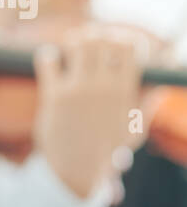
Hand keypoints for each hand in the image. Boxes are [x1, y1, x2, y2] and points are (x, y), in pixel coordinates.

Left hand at [33, 27, 148, 198]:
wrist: (76, 170)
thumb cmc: (107, 151)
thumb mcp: (134, 130)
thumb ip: (146, 105)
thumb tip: (158, 87)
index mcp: (125, 91)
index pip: (129, 47)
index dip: (121, 39)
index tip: (113, 43)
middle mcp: (103, 87)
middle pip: (103, 40)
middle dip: (96, 36)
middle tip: (87, 41)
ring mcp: (78, 90)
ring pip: (78, 45)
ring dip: (73, 40)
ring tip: (69, 46)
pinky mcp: (54, 96)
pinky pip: (49, 61)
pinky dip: (48, 55)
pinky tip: (49, 59)